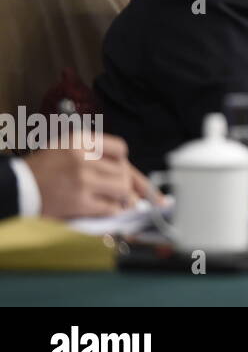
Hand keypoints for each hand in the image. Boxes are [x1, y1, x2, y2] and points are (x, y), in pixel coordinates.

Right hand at [24, 134, 156, 218]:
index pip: (120, 149)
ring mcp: (82, 180)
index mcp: (81, 140)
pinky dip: (114, 210)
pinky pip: (110, 207)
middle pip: (123, 170)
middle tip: (124, 192)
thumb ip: (95, 154)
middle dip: (126, 183)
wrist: (17, 188)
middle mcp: (83, 157)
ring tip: (119, 200)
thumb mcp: (67, 148)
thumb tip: (126, 169)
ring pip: (121, 188)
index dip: (125, 162)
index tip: (127, 172)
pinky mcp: (79, 202)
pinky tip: (110, 210)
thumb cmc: (44, 169)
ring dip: (123, 197)